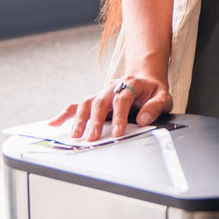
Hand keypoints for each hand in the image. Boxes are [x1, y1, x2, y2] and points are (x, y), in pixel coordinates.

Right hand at [49, 73, 171, 141]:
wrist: (145, 81)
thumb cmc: (153, 92)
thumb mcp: (164, 97)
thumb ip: (155, 107)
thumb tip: (142, 119)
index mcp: (131, 84)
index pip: (122, 99)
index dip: (119, 116)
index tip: (117, 132)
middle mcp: (113, 86)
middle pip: (100, 101)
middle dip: (95, 120)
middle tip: (93, 137)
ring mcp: (101, 92)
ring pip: (87, 103)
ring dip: (80, 119)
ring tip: (76, 135)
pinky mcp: (94, 99)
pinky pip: (77, 105)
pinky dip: (65, 114)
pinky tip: (54, 123)